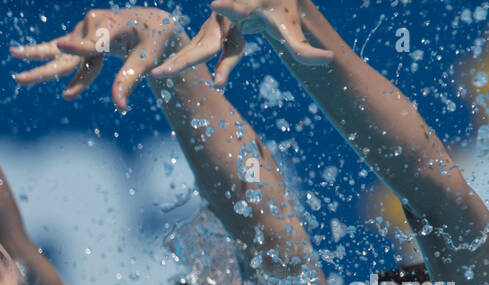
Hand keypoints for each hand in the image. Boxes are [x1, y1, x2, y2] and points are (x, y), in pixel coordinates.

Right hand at [10, 7, 182, 111]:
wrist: (149, 23)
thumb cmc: (151, 41)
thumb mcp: (146, 60)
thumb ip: (129, 80)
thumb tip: (120, 107)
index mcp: (114, 24)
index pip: (95, 42)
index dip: (80, 47)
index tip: (62, 45)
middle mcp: (95, 24)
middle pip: (69, 54)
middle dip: (46, 69)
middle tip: (21, 79)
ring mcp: (84, 31)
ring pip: (62, 56)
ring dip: (39, 64)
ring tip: (15, 67)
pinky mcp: (79, 38)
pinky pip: (62, 51)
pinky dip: (43, 56)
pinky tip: (18, 53)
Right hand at [152, 0, 331, 87]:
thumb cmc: (277, 11)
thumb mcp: (291, 29)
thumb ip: (305, 48)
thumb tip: (329, 60)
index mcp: (247, 7)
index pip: (237, 8)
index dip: (229, 6)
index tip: (217, 2)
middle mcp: (223, 19)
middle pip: (206, 41)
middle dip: (190, 54)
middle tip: (171, 65)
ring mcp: (211, 28)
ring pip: (195, 48)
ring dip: (179, 61)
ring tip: (159, 73)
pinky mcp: (206, 37)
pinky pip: (194, 53)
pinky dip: (180, 61)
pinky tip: (161, 72)